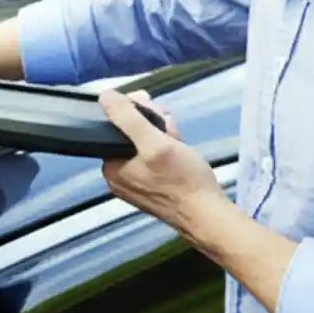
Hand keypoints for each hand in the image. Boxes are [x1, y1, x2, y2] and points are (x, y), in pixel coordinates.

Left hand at [98, 89, 226, 234]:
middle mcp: (118, 176)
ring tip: (179, 140)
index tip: (154, 109)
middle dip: (152, 124)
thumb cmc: (183, 180)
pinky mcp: (153, 186)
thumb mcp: (155, 143)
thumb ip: (128, 119)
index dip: (134, 111)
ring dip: (162, 134)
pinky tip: (180, 149)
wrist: (209, 216)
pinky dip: (167, 148)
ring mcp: (136, 183)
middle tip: (171, 129)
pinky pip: (154, 157)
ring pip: (145, 143)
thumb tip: (104, 96)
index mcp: (111, 168)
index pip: (114, 126)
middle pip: (130, 133)